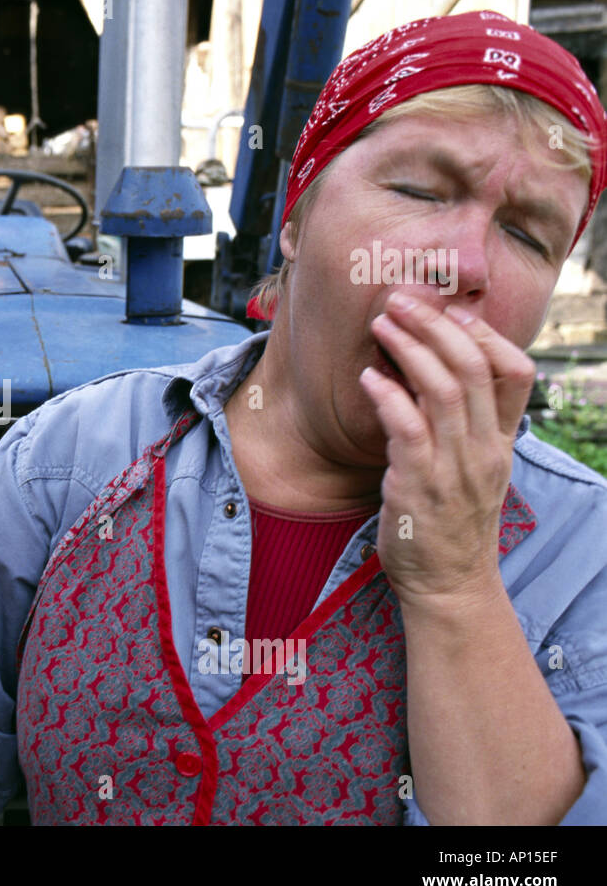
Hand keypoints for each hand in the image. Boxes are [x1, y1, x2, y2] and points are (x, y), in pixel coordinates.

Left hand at [359, 291, 534, 607]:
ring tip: (382, 324)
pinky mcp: (420, 486)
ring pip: (445, 391)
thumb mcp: (470, 470)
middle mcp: (485, 450)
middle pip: (475, 369)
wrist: (448, 586)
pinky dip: (389, 397)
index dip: (484, 335)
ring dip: (411, 350)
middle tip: (403, 300)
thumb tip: (421, 375)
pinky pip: (408, 429)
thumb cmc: (449, 524)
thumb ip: (458, 427)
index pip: (516, 372)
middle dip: (438, 326)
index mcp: (500, 442)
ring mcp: (455, 468)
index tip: (451, 311)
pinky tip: (369, 378)